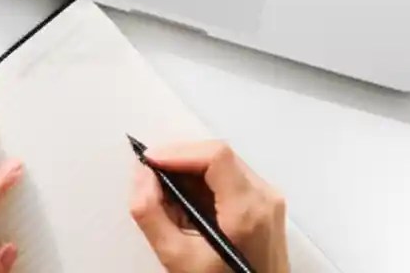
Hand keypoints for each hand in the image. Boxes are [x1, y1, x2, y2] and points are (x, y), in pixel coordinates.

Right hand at [129, 140, 289, 272]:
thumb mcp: (178, 258)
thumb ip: (151, 214)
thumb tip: (141, 176)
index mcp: (247, 211)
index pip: (216, 156)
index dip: (178, 151)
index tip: (150, 161)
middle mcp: (265, 199)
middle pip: (217, 156)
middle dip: (179, 161)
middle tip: (152, 179)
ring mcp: (268, 200)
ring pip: (222, 164)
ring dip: (189, 172)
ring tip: (168, 198)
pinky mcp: (264, 204)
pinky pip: (229, 177)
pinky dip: (202, 182)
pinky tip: (188, 205)